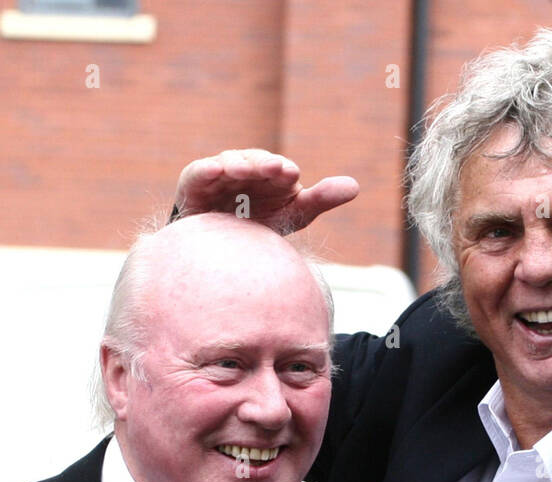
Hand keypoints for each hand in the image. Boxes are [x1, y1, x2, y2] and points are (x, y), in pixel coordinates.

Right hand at [172, 150, 358, 233]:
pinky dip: (208, 170)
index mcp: (270, 174)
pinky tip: (217, 170)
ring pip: (230, 163)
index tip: (291, 175)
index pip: (278, 169)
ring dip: (239, 164)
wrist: (222, 249)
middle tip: (274, 169)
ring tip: (245, 169)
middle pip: (255, 162)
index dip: (283, 171)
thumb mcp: (293, 214)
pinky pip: (201, 172)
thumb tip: (356, 186)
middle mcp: (246, 168)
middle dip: (263, 164)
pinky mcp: (196, 181)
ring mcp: (221, 173)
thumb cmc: (260, 227)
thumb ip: (320, 199)